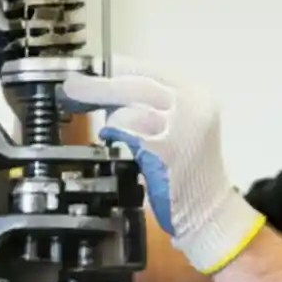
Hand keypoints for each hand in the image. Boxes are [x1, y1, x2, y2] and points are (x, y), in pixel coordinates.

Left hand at [61, 60, 267, 274]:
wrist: (210, 212)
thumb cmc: (188, 172)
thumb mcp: (176, 126)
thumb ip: (149, 107)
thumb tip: (105, 90)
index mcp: (195, 94)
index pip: (148, 70)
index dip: (116, 69)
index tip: (91, 70)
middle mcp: (191, 104)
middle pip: (134, 84)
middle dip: (98, 85)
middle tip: (71, 86)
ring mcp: (179, 125)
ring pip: (128, 107)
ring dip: (111, 120)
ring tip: (110, 131)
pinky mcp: (164, 149)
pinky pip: (127, 131)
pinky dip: (115, 133)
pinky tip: (111, 139)